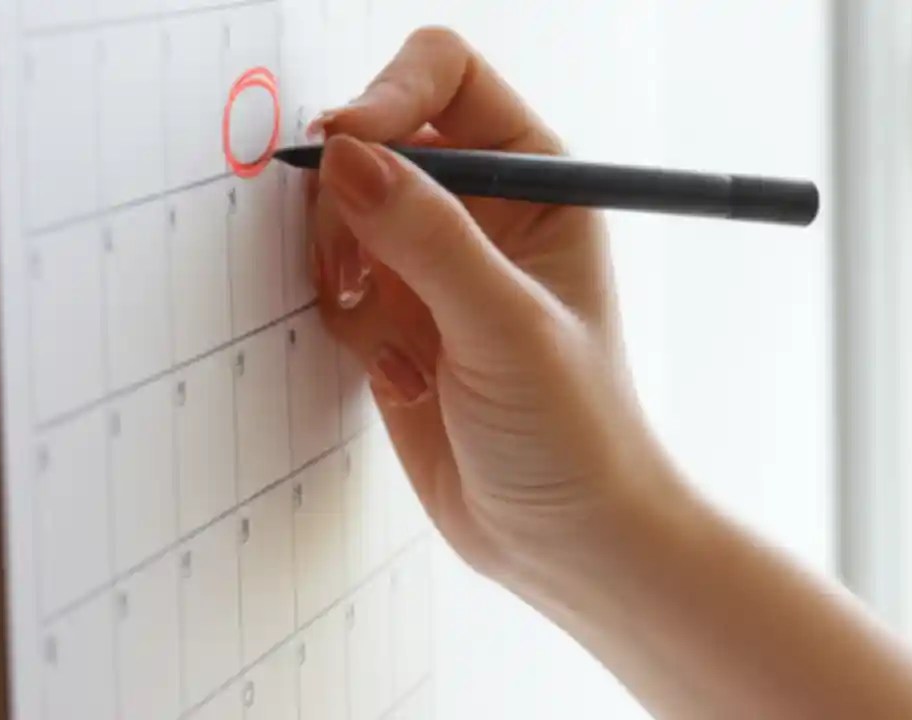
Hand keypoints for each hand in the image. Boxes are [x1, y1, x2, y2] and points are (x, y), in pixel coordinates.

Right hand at [305, 27, 666, 585]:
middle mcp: (482, 211)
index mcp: (536, 180)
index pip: (446, 77)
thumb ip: (427, 237)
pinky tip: (401, 377)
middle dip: (350, 203)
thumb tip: (347, 156)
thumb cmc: (576, 430)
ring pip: (341, 217)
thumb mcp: (507, 325)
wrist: (563, 539)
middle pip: (375, 144)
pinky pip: (335, 286)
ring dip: (343, 270)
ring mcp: (434, 268)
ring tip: (393, 340)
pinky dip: (349, 326)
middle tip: (359, 273)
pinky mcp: (398, 322)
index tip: (343, 143)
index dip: (388, 93)